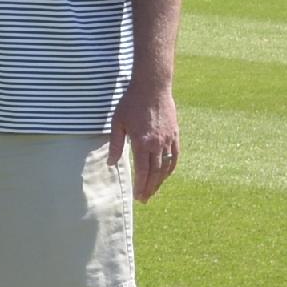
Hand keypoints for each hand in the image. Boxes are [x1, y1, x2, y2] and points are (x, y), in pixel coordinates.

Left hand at [111, 77, 180, 200]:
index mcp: (142, 142)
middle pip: (155, 172)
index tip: (138, 196)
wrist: (152, 87)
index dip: (141, 185)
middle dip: (150, 187)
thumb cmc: (130, 103)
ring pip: (166, 166)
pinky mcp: (175, 134)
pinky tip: (166, 175)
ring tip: (153, 191)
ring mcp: (168, 140)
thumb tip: (111, 164)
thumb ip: (115, 145)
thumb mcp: (117, 123)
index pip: (143, 171)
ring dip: (160, 181)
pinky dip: (171, 168)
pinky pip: (175, 156)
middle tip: (144, 199)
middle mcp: (157, 144)